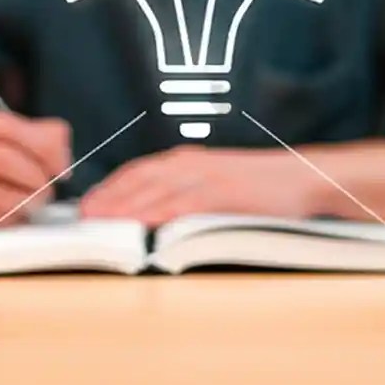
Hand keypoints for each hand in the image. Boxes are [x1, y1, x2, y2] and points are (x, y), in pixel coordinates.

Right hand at [0, 108, 69, 229]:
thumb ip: (38, 135)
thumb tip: (63, 152)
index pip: (12, 128)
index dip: (46, 149)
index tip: (62, 168)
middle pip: (8, 162)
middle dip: (38, 180)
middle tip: (48, 191)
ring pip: (2, 196)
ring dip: (28, 204)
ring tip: (33, 204)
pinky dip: (11, 221)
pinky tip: (13, 216)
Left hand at [79, 145, 318, 225]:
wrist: (303, 176)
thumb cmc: (261, 185)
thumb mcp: (217, 180)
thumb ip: (187, 189)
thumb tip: (156, 210)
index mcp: (187, 159)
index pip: (137, 171)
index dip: (109, 188)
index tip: (88, 204)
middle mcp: (191, 162)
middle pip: (138, 180)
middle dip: (107, 199)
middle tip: (82, 218)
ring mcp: (207, 176)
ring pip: (155, 191)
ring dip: (124, 208)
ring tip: (100, 224)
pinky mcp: (224, 193)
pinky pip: (184, 203)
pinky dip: (159, 213)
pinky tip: (142, 224)